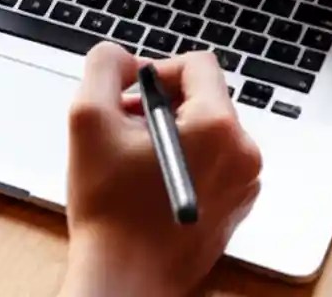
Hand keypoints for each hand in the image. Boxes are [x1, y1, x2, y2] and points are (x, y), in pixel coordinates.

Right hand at [60, 44, 262, 296]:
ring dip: (171, 133)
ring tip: (134, 160)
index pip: (198, 64)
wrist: (126, 280)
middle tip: (125, 128)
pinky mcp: (237, 205)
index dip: (157, 70)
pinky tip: (151, 183)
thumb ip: (103, 68)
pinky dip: (184, 161)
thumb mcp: (88, 119)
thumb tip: (121, 56)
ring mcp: (244, 182)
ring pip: (207, 131)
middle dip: (161, 104)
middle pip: (205, 98)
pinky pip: (213, 163)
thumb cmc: (109, 212)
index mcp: (218, 127)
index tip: (131, 94)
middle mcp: (243, 153)